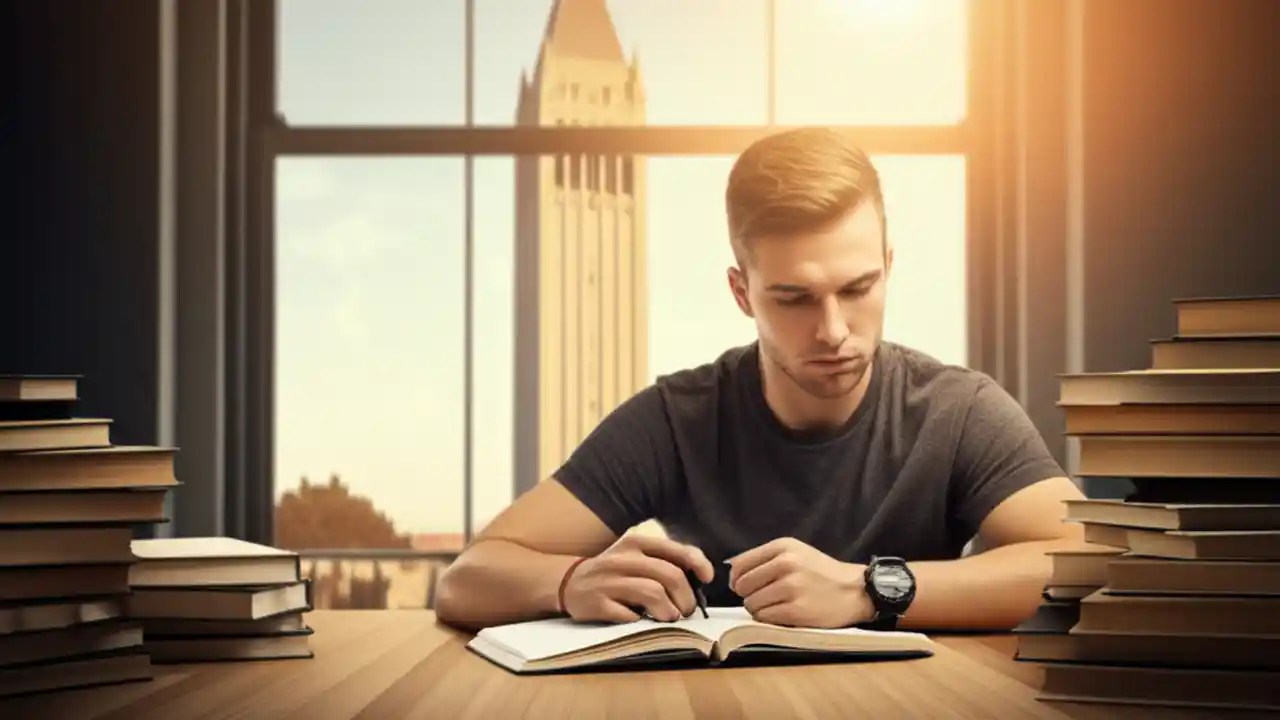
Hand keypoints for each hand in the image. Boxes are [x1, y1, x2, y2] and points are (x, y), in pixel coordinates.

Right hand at [562, 534, 714, 623]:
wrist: (570, 583)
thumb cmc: (614, 571)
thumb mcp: (636, 556)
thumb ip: (664, 561)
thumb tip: (699, 576)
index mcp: (636, 543)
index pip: (675, 550)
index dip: (698, 564)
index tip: (707, 578)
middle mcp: (623, 558)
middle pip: (669, 575)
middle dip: (686, 598)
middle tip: (686, 610)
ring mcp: (609, 581)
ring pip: (653, 594)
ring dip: (669, 611)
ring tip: (669, 617)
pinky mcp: (599, 604)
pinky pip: (631, 615)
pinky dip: (642, 621)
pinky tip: (642, 620)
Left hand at [727, 537, 872, 627]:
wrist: (855, 590)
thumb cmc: (821, 572)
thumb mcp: (795, 551)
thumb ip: (764, 558)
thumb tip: (731, 571)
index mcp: (782, 547)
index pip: (740, 565)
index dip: (737, 579)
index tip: (746, 586)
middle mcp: (786, 564)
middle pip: (742, 586)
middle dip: (749, 595)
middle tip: (766, 597)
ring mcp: (792, 588)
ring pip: (751, 604)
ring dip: (759, 609)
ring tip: (777, 605)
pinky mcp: (797, 611)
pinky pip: (764, 618)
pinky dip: (769, 619)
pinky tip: (784, 614)